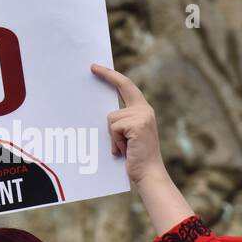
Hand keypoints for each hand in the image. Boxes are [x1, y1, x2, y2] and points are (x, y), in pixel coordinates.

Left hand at [91, 63, 166, 185]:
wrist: (149, 174)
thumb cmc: (135, 159)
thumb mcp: (127, 136)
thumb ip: (120, 123)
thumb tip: (103, 115)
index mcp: (143, 111)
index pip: (126, 87)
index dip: (112, 76)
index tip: (97, 68)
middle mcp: (144, 110)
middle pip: (119, 93)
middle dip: (106, 76)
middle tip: (92, 66)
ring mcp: (142, 116)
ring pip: (111, 118)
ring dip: (112, 136)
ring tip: (123, 148)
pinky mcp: (138, 124)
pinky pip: (114, 127)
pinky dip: (115, 142)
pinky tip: (124, 150)